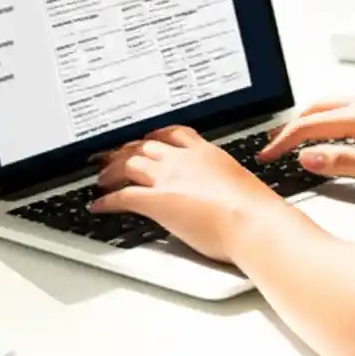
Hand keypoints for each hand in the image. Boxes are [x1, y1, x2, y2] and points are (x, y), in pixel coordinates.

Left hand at [91, 126, 286, 262]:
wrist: (251, 221)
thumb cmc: (254, 210)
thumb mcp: (240, 184)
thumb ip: (225, 183)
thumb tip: (225, 194)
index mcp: (206, 152)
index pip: (173, 134)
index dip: (155, 135)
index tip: (147, 139)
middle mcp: (183, 160)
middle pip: (145, 146)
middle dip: (127, 151)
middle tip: (115, 157)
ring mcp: (167, 178)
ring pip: (129, 164)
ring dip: (112, 170)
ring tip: (103, 178)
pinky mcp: (155, 200)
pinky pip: (123, 196)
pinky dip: (107, 200)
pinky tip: (100, 205)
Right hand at [257, 94, 354, 200]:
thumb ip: (342, 163)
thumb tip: (307, 156)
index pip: (311, 125)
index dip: (284, 141)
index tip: (266, 156)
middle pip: (317, 109)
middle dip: (290, 126)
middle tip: (271, 146)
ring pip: (332, 106)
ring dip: (308, 120)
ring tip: (291, 139)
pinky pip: (348, 108)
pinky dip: (328, 119)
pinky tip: (329, 132)